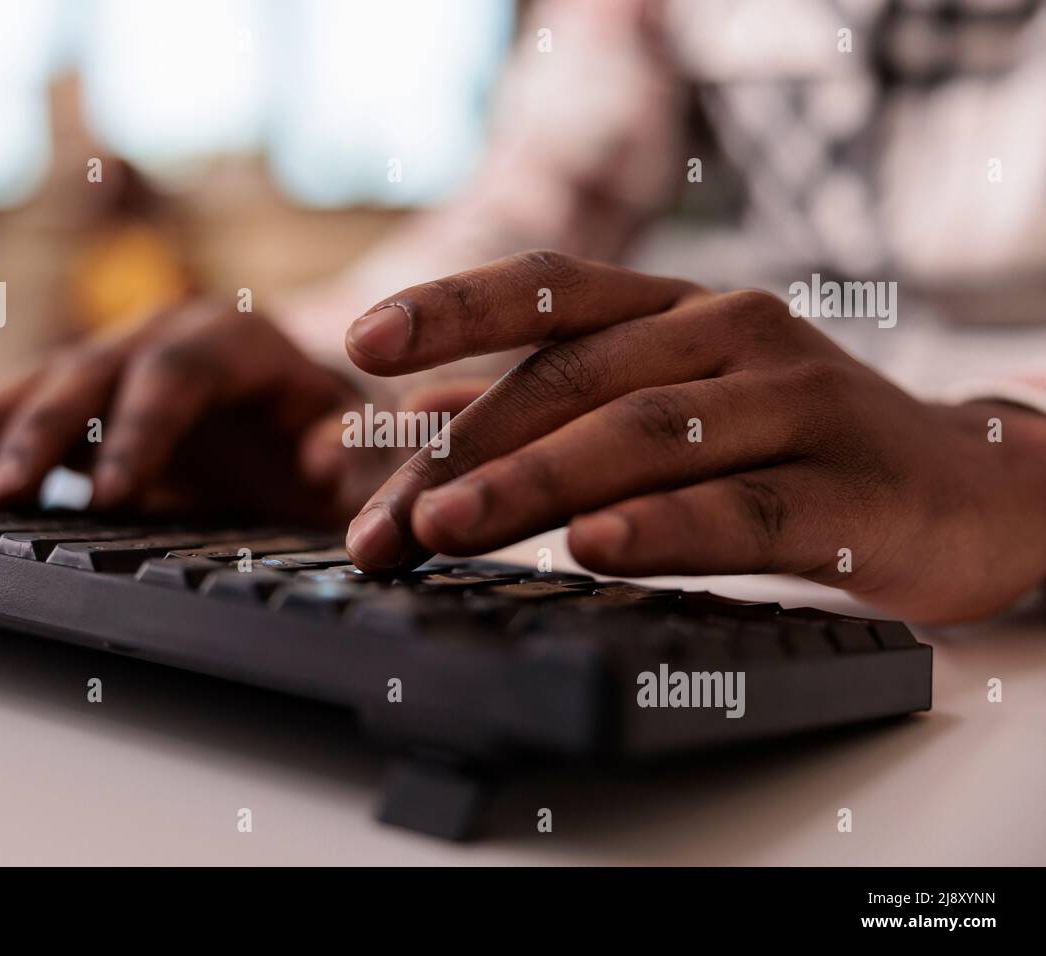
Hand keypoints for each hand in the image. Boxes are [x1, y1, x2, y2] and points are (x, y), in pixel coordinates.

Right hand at [0, 302, 457, 526]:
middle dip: (46, 433)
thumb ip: (352, 442)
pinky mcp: (95, 396)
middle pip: (96, 372)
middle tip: (6, 495)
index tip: (110, 496)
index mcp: (237, 339)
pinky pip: (31, 408)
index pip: (179, 374)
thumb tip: (323, 462)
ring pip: (47, 383)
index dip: (142, 432)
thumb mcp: (362, 434)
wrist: (315, 412)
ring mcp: (124, 361)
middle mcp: (169, 336)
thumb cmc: (338, 425)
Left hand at [341, 251, 1045, 622]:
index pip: (547, 288)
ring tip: (449, 530)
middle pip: (573, 382)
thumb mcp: (668, 402)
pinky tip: (596, 548)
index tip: (360, 344)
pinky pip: (743, 507)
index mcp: (674, 309)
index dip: (450, 308)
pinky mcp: (849, 487)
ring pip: (644, 435)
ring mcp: (795, 400)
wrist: (963, 487)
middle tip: (385, 523)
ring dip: (535, 484)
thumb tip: (425, 416)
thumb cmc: (789, 443)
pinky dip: (662, 526)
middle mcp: (729, 332)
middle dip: (466, 455)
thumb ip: (552, 406)